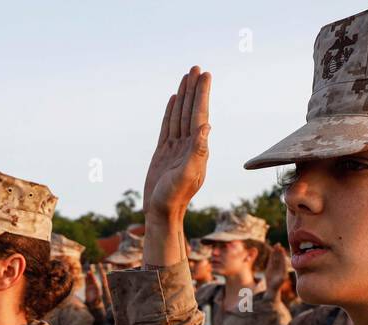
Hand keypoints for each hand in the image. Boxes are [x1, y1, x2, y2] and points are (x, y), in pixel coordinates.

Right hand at [143, 67, 211, 223]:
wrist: (161, 213)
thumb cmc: (173, 198)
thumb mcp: (186, 175)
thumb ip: (198, 152)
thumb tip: (207, 127)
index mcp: (197, 149)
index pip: (200, 115)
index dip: (202, 95)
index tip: (205, 75)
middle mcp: (189, 146)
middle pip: (191, 111)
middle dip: (194, 90)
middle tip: (197, 68)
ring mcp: (176, 148)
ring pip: (180, 116)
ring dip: (184, 97)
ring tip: (186, 78)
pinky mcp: (164, 153)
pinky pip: (168, 127)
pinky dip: (171, 112)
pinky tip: (173, 100)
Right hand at [263, 243, 290, 297]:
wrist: (272, 290)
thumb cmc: (276, 288)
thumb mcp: (279, 284)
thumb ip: (281, 280)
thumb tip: (284, 278)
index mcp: (283, 270)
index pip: (283, 261)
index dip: (282, 255)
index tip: (282, 249)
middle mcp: (280, 268)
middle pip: (280, 258)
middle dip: (279, 251)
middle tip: (279, 244)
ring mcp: (275, 268)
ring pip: (276, 258)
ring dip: (276, 252)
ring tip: (276, 245)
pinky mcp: (271, 268)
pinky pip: (272, 260)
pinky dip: (272, 255)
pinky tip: (273, 250)